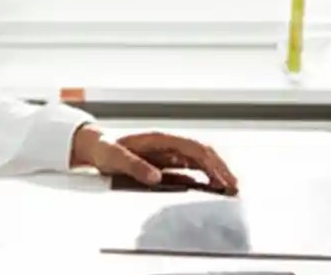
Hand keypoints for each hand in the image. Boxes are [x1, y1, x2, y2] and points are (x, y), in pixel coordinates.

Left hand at [73, 128, 238, 194]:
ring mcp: (169, 153)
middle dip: (220, 168)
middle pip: (203, 153)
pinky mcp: (166, 164)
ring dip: (215, 173)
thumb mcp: (114, 158)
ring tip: (229, 191)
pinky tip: (211, 190)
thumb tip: (156, 178)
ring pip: (200, 161)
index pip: (195, 147)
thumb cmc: (105, 149)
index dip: (211, 162)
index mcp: (161, 139)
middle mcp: (169, 144)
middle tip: (234, 188)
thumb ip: (134, 166)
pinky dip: (203, 178)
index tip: (222, 178)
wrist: (96, 147)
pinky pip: (190, 170)